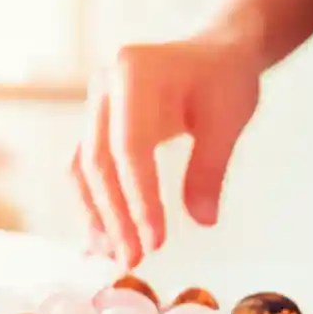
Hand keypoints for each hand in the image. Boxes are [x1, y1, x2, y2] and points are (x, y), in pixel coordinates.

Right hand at [72, 30, 261, 267]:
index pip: (129, 147)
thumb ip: (209, 168)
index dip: (139, 198)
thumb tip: (203, 220)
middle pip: (98, 162)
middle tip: (133, 260)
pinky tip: (107, 239)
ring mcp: (95, 104)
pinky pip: (88, 169)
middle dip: (114, 217)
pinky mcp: (96, 123)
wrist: (215, 53)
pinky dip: (97, 204)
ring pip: (85, 169)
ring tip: (118, 257)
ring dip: (99, 216)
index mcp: (134, 73)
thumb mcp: (228, 120)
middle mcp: (104, 86)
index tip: (155, 241)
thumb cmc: (225, 80)